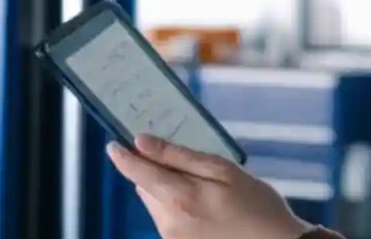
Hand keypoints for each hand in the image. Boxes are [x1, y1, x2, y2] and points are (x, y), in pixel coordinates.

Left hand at [107, 135, 318, 238]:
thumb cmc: (257, 205)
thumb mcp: (222, 170)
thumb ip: (178, 156)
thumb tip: (141, 141)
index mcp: (180, 198)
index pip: (137, 172)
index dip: (123, 156)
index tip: (113, 144)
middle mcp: (169, 222)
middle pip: (146, 187)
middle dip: (155, 170)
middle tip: (179, 159)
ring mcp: (173, 238)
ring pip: (156, 203)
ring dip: (166, 189)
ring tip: (203, 187)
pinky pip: (167, 219)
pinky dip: (177, 206)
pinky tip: (204, 205)